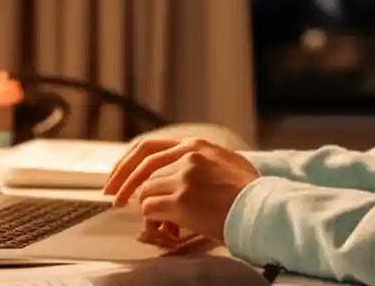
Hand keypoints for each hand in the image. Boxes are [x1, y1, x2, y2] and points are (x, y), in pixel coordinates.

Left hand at [103, 137, 259, 243]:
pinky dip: (153, 221)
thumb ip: (201, 159)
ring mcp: (182, 176)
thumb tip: (178, 170)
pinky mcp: (180, 199)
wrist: (260, 207)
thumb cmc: (248, 191)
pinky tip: (168, 228)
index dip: (129, 161)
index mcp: (196, 144)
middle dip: (122, 182)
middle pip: (141, 167)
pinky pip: (150, 210)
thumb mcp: (226, 161)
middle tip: (114, 198)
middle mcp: (187, 155)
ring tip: (166, 224)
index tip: (118, 175)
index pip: (150, 147)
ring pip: (146, 193)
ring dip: (151, 210)